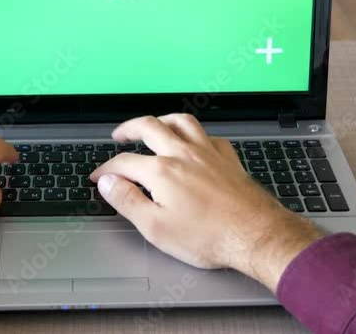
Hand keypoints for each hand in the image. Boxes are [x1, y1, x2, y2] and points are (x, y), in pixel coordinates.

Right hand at [91, 114, 323, 292]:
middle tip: (119, 135)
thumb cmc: (209, 236)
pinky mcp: (228, 159)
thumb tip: (109, 183)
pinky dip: (196, 134)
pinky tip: (195, 142)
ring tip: (153, 125)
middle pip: (149, 126)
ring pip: (182, 121)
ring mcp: (208, 153)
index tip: (99, 177)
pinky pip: (209, 135)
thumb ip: (128, 201)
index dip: (107, 169)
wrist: (255, 235)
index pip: (124, 162)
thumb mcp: (156, 228)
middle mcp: (184, 154)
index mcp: (162, 171)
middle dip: (129, 128)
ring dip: (162, 119)